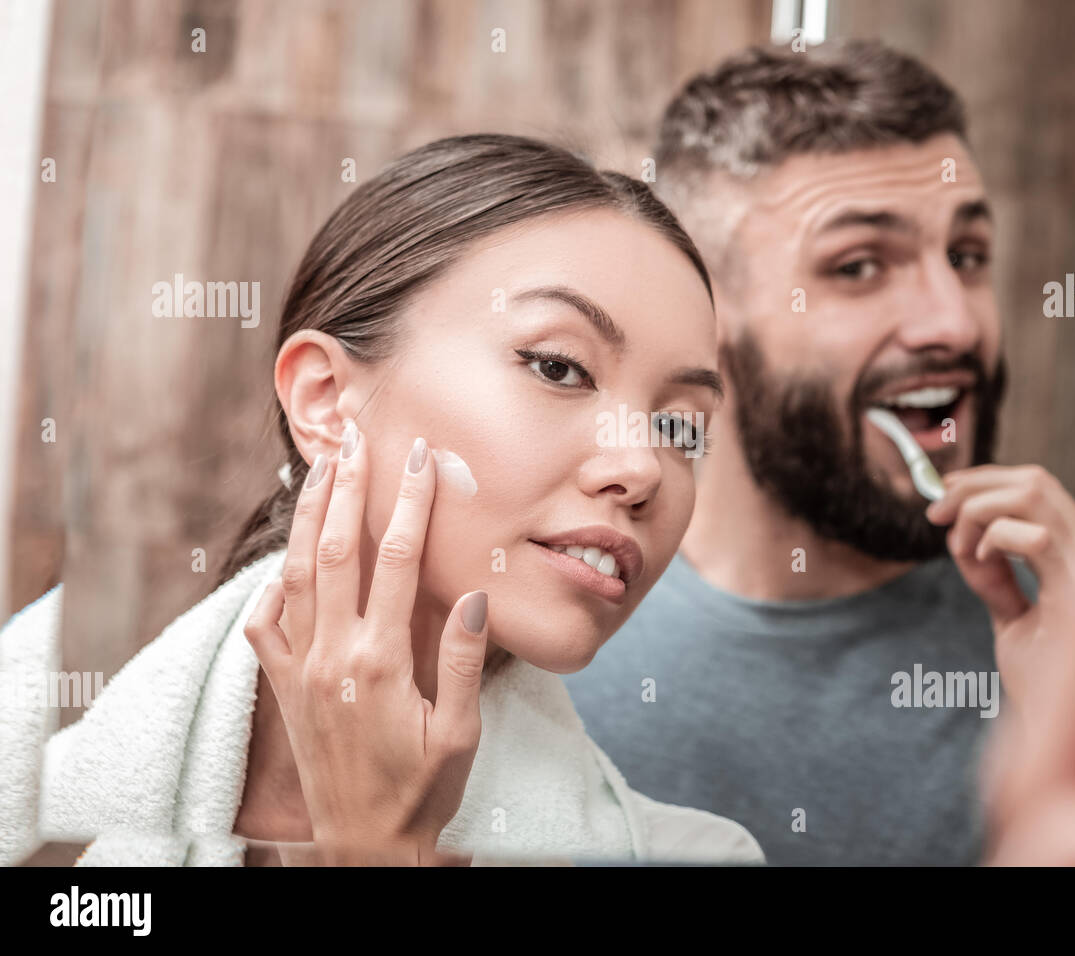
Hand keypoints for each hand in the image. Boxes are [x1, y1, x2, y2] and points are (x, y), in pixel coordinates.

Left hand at [243, 420, 488, 864]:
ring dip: (307, 517)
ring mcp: (300, 669)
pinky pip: (266, 623)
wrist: (364, 845)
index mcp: (380, 660)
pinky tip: (285, 558)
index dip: (408, 502)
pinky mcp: (284, 687)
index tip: (418, 457)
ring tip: (318, 470)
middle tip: (355, 439)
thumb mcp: (460, 732)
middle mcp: (332, 655)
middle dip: (346, 488)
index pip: (395, 560)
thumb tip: (468, 595)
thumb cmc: (422, 790)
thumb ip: (462, 661)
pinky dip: (273, 583)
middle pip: (336, 550)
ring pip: (296, 574)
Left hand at [925, 464, 1074, 709]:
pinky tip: (981, 568)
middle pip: (1035, 480)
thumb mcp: (1015, 620)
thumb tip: (971, 539)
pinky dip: (990, 538)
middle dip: (972, 487)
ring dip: (976, 513)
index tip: (943, 492)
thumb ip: (1000, 579)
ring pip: (1031, 493)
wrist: (1059, 741)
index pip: (1042, 486)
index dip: (986, 479)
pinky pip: (1030, 536)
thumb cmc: (1045, 690)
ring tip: (962, 553)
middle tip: (934, 513)